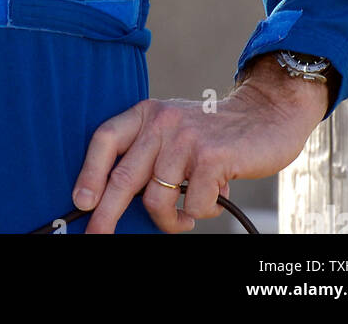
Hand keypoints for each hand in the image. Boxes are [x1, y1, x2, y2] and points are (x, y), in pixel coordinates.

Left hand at [71, 54, 328, 233]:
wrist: (266, 112)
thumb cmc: (216, 132)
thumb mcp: (175, 129)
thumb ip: (150, 151)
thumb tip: (114, 196)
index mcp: (147, 114)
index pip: (106, 139)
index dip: (89, 172)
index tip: (81, 201)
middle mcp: (162, 122)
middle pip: (123, 176)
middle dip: (106, 213)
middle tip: (97, 234)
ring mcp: (187, 138)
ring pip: (156, 199)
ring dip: (170, 221)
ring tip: (185, 218)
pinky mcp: (212, 156)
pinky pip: (193, 204)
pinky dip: (202, 212)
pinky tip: (213, 200)